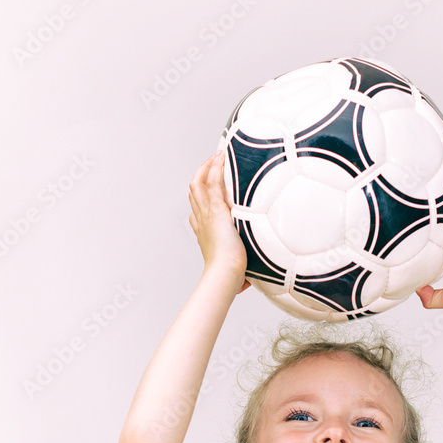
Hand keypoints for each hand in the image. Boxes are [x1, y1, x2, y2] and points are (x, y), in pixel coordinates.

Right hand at [188, 151, 249, 292]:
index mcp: (203, 234)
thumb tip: (248, 286)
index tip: (206, 194)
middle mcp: (201, 221)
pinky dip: (214, 168)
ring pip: (198, 184)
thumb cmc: (229, 277)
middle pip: (194, 193)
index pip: (196, 214)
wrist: (226, 274)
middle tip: (211, 165)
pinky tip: (220, 158)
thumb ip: (241, 275)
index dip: (199, 201)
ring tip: (215, 157)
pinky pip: (212, 182)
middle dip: (201, 177)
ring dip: (205, 168)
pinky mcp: (217, 210)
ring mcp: (207, 214)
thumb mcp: (234, 271)